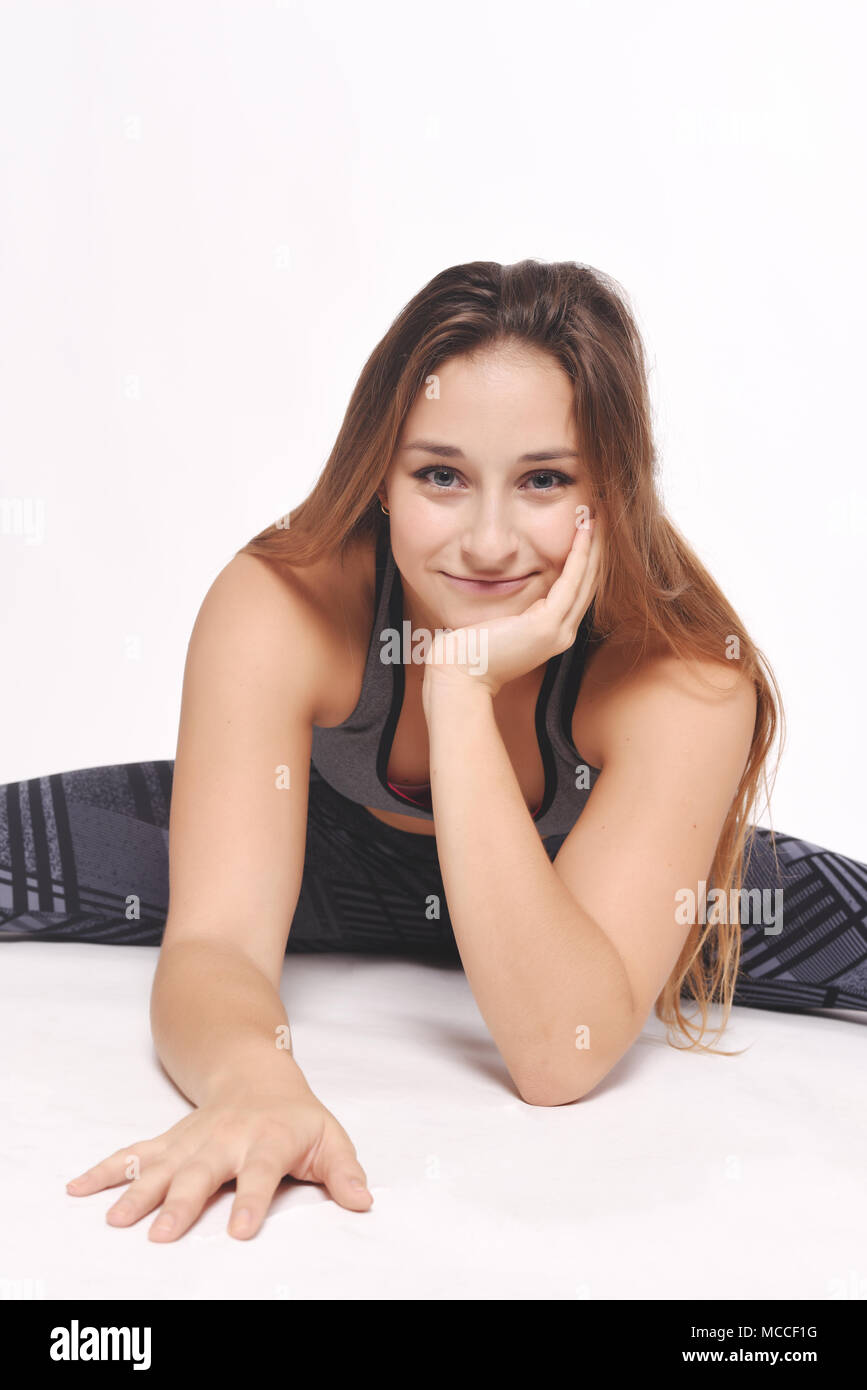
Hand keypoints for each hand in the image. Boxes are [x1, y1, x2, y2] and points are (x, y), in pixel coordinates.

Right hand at [65, 1085, 372, 1240]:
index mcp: (267, 1140)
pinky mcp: (169, 1142)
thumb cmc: (294, 1117)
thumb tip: (363, 1201)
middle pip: (201, 1173)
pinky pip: (133, 1156)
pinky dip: (105, 1171)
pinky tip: (78, 1188)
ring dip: (138, 1193)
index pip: (259, 1173)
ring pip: (161, 1166)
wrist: (255, 1071)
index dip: (251, 1201)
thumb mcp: (329, 1137)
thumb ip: (344, 1172)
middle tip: (162, 1235)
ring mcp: (192, 1140)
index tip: (239, 1232)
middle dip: (181, 1203)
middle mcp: (225, 1140)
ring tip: (117, 1220)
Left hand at [422, 514, 602, 704]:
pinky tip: (583, 532)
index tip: (588, 531)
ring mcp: (558, 631)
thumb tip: (517, 592)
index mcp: (552, 633)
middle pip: (588, 583)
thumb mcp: (502, 627)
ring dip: (594, 546)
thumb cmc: (471, 650)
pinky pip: (570, 582)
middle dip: (596, 548)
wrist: (460, 674)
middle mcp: (562, 634)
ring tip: (598, 516)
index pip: (576, 591)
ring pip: (586, 580)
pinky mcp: (546, 625)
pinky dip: (579, 555)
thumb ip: (518, 611)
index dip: (585, 560)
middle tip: (600, 515)